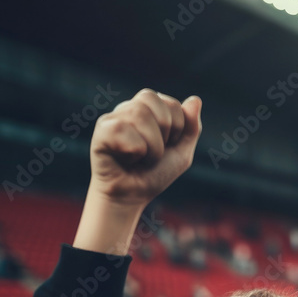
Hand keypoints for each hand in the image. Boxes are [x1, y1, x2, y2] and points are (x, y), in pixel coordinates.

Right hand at [89, 89, 201, 207]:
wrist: (132, 197)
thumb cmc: (154, 174)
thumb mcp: (181, 153)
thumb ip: (191, 127)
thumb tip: (196, 99)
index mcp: (150, 109)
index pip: (171, 103)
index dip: (176, 129)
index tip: (166, 146)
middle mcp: (130, 107)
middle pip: (152, 99)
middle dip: (162, 134)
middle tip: (152, 153)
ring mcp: (114, 117)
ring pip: (139, 114)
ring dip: (149, 147)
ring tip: (140, 158)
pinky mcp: (101, 130)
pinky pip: (121, 129)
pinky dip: (132, 150)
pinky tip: (125, 158)